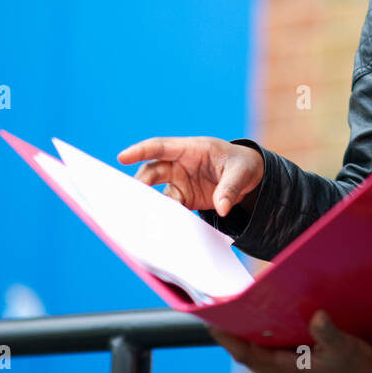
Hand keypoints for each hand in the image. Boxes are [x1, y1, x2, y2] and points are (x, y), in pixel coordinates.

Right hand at [117, 136, 262, 216]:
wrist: (249, 178)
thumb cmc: (243, 165)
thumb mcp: (242, 173)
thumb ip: (230, 188)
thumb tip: (222, 207)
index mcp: (192, 149)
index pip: (161, 147)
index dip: (141, 150)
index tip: (122, 157)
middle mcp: (180, 164)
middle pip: (152, 171)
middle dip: (140, 183)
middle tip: (131, 197)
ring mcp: (179, 181)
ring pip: (156, 191)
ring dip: (148, 202)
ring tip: (141, 216)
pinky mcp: (183, 198)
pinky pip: (168, 206)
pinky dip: (163, 215)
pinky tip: (159, 226)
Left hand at [210, 311, 371, 372]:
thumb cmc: (357, 372)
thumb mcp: (344, 348)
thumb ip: (327, 332)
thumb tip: (315, 315)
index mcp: (285, 372)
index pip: (246, 353)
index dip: (227, 337)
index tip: (212, 320)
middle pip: (246, 352)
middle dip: (232, 331)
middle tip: (221, 305)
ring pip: (256, 353)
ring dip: (247, 334)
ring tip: (237, 308)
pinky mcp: (292, 372)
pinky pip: (268, 354)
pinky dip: (262, 338)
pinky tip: (265, 322)